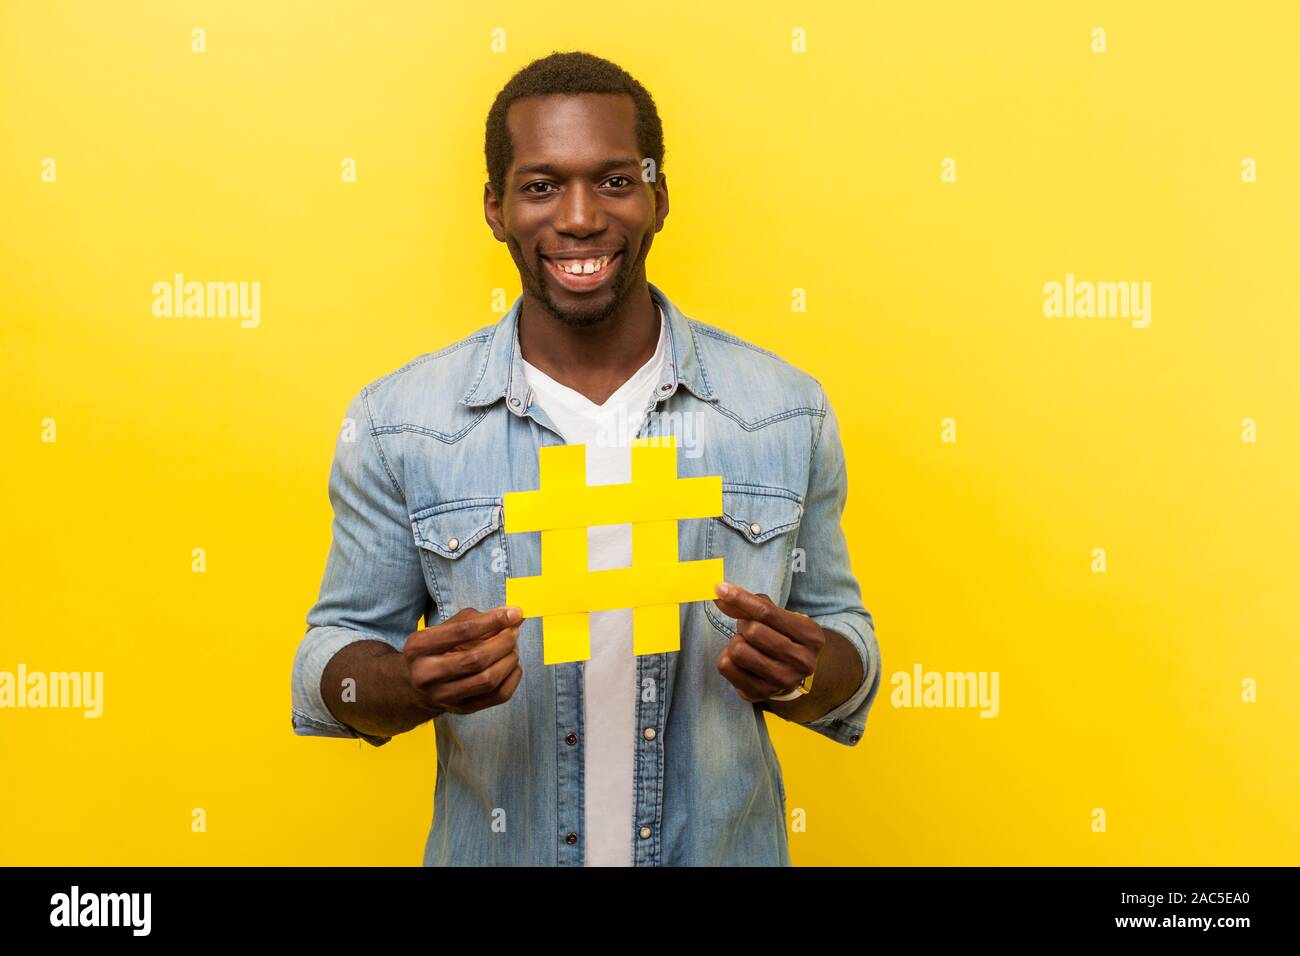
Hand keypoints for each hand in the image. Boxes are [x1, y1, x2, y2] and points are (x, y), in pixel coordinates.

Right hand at [400, 605, 523, 715]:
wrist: (415, 685)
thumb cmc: (436, 650)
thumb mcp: (445, 628)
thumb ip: (475, 619)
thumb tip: (512, 615)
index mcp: (419, 646)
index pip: (462, 631)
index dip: (493, 621)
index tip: (514, 613)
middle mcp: (427, 674)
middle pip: (476, 659)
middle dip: (503, 643)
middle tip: (514, 633)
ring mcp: (444, 696)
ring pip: (488, 680)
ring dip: (509, 660)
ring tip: (513, 648)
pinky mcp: (461, 709)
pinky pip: (497, 696)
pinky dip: (512, 678)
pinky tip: (513, 665)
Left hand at [712, 582, 824, 702]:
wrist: (794, 673)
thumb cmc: (783, 636)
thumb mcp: (780, 617)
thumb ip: (753, 603)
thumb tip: (722, 594)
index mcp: (810, 636)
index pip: (768, 613)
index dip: (741, 598)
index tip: (721, 589)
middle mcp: (801, 662)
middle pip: (753, 631)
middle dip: (744, 624)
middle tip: (748, 627)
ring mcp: (782, 681)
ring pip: (738, 651)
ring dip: (735, 641)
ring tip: (746, 644)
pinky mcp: (761, 694)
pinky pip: (727, 667)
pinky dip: (727, 657)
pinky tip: (740, 659)